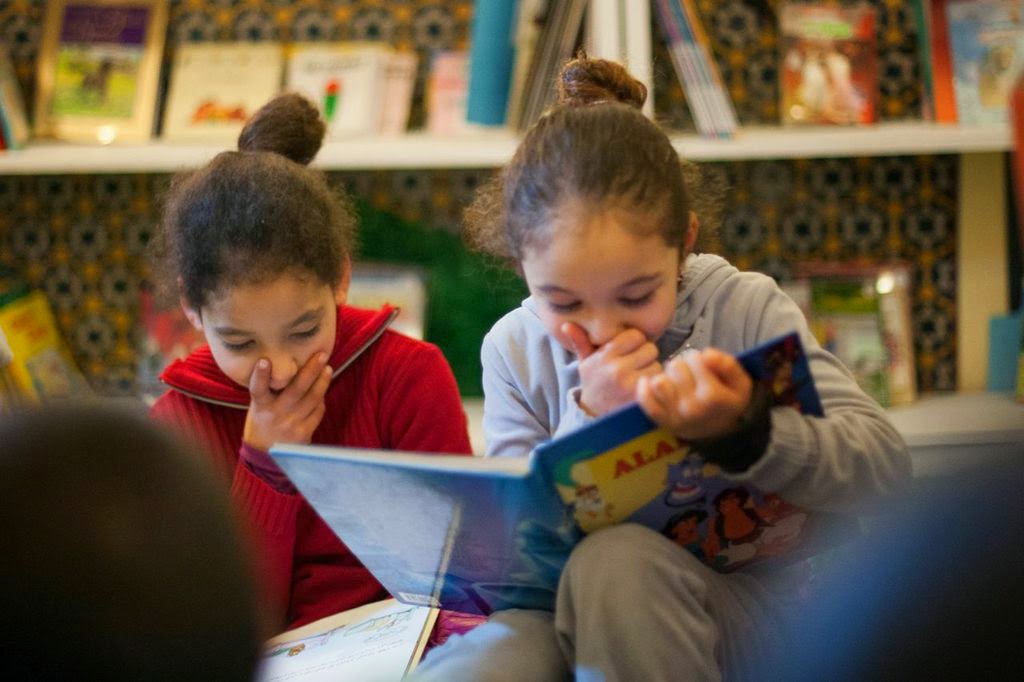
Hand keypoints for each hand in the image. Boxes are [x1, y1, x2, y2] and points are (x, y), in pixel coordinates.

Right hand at [242, 352, 331, 451]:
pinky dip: (321, 400)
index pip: (258, 389)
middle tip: (321, 355)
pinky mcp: (304, 434)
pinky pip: (318, 412)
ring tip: (327, 368)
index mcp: (260, 406)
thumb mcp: (258, 406)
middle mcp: (275, 414)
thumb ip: (269, 390)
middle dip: (311, 370)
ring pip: (313, 399)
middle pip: (297, 389)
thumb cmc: (263, 422)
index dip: (261, 376)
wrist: (265, 456)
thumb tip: (289, 364)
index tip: (264, 361)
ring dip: (322, 382)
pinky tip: (322, 390)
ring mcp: (291, 425)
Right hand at [563, 323, 661, 416]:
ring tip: (639, 379)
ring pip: (657, 366)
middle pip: (650, 349)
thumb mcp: (585, 364)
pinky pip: (658, 382)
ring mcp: (630, 385)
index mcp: (605, 356)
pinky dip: (655, 385)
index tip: (630, 352)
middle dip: (646, 356)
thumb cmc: (594, 386)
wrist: (594, 418)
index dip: (636, 342)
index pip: (636, 336)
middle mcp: (617, 369)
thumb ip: (581, 342)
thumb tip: (566, 324)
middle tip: (636, 366)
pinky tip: (646, 388)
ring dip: (652, 371)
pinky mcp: (641, 398)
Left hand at [637, 347, 752, 441]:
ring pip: (659, 381)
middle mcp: (692, 407)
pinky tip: (649, 382)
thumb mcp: (741, 383)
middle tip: (690, 374)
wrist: (723, 433)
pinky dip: (644, 389)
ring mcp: (675, 415)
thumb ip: (728, 365)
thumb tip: (707, 354)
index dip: (698, 357)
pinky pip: (645, 401)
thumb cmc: (729, 402)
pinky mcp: (663, 421)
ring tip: (676, 381)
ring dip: (666, 376)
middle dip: (683, 365)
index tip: (702, 365)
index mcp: (712, 396)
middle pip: (676, 366)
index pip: (695, 359)